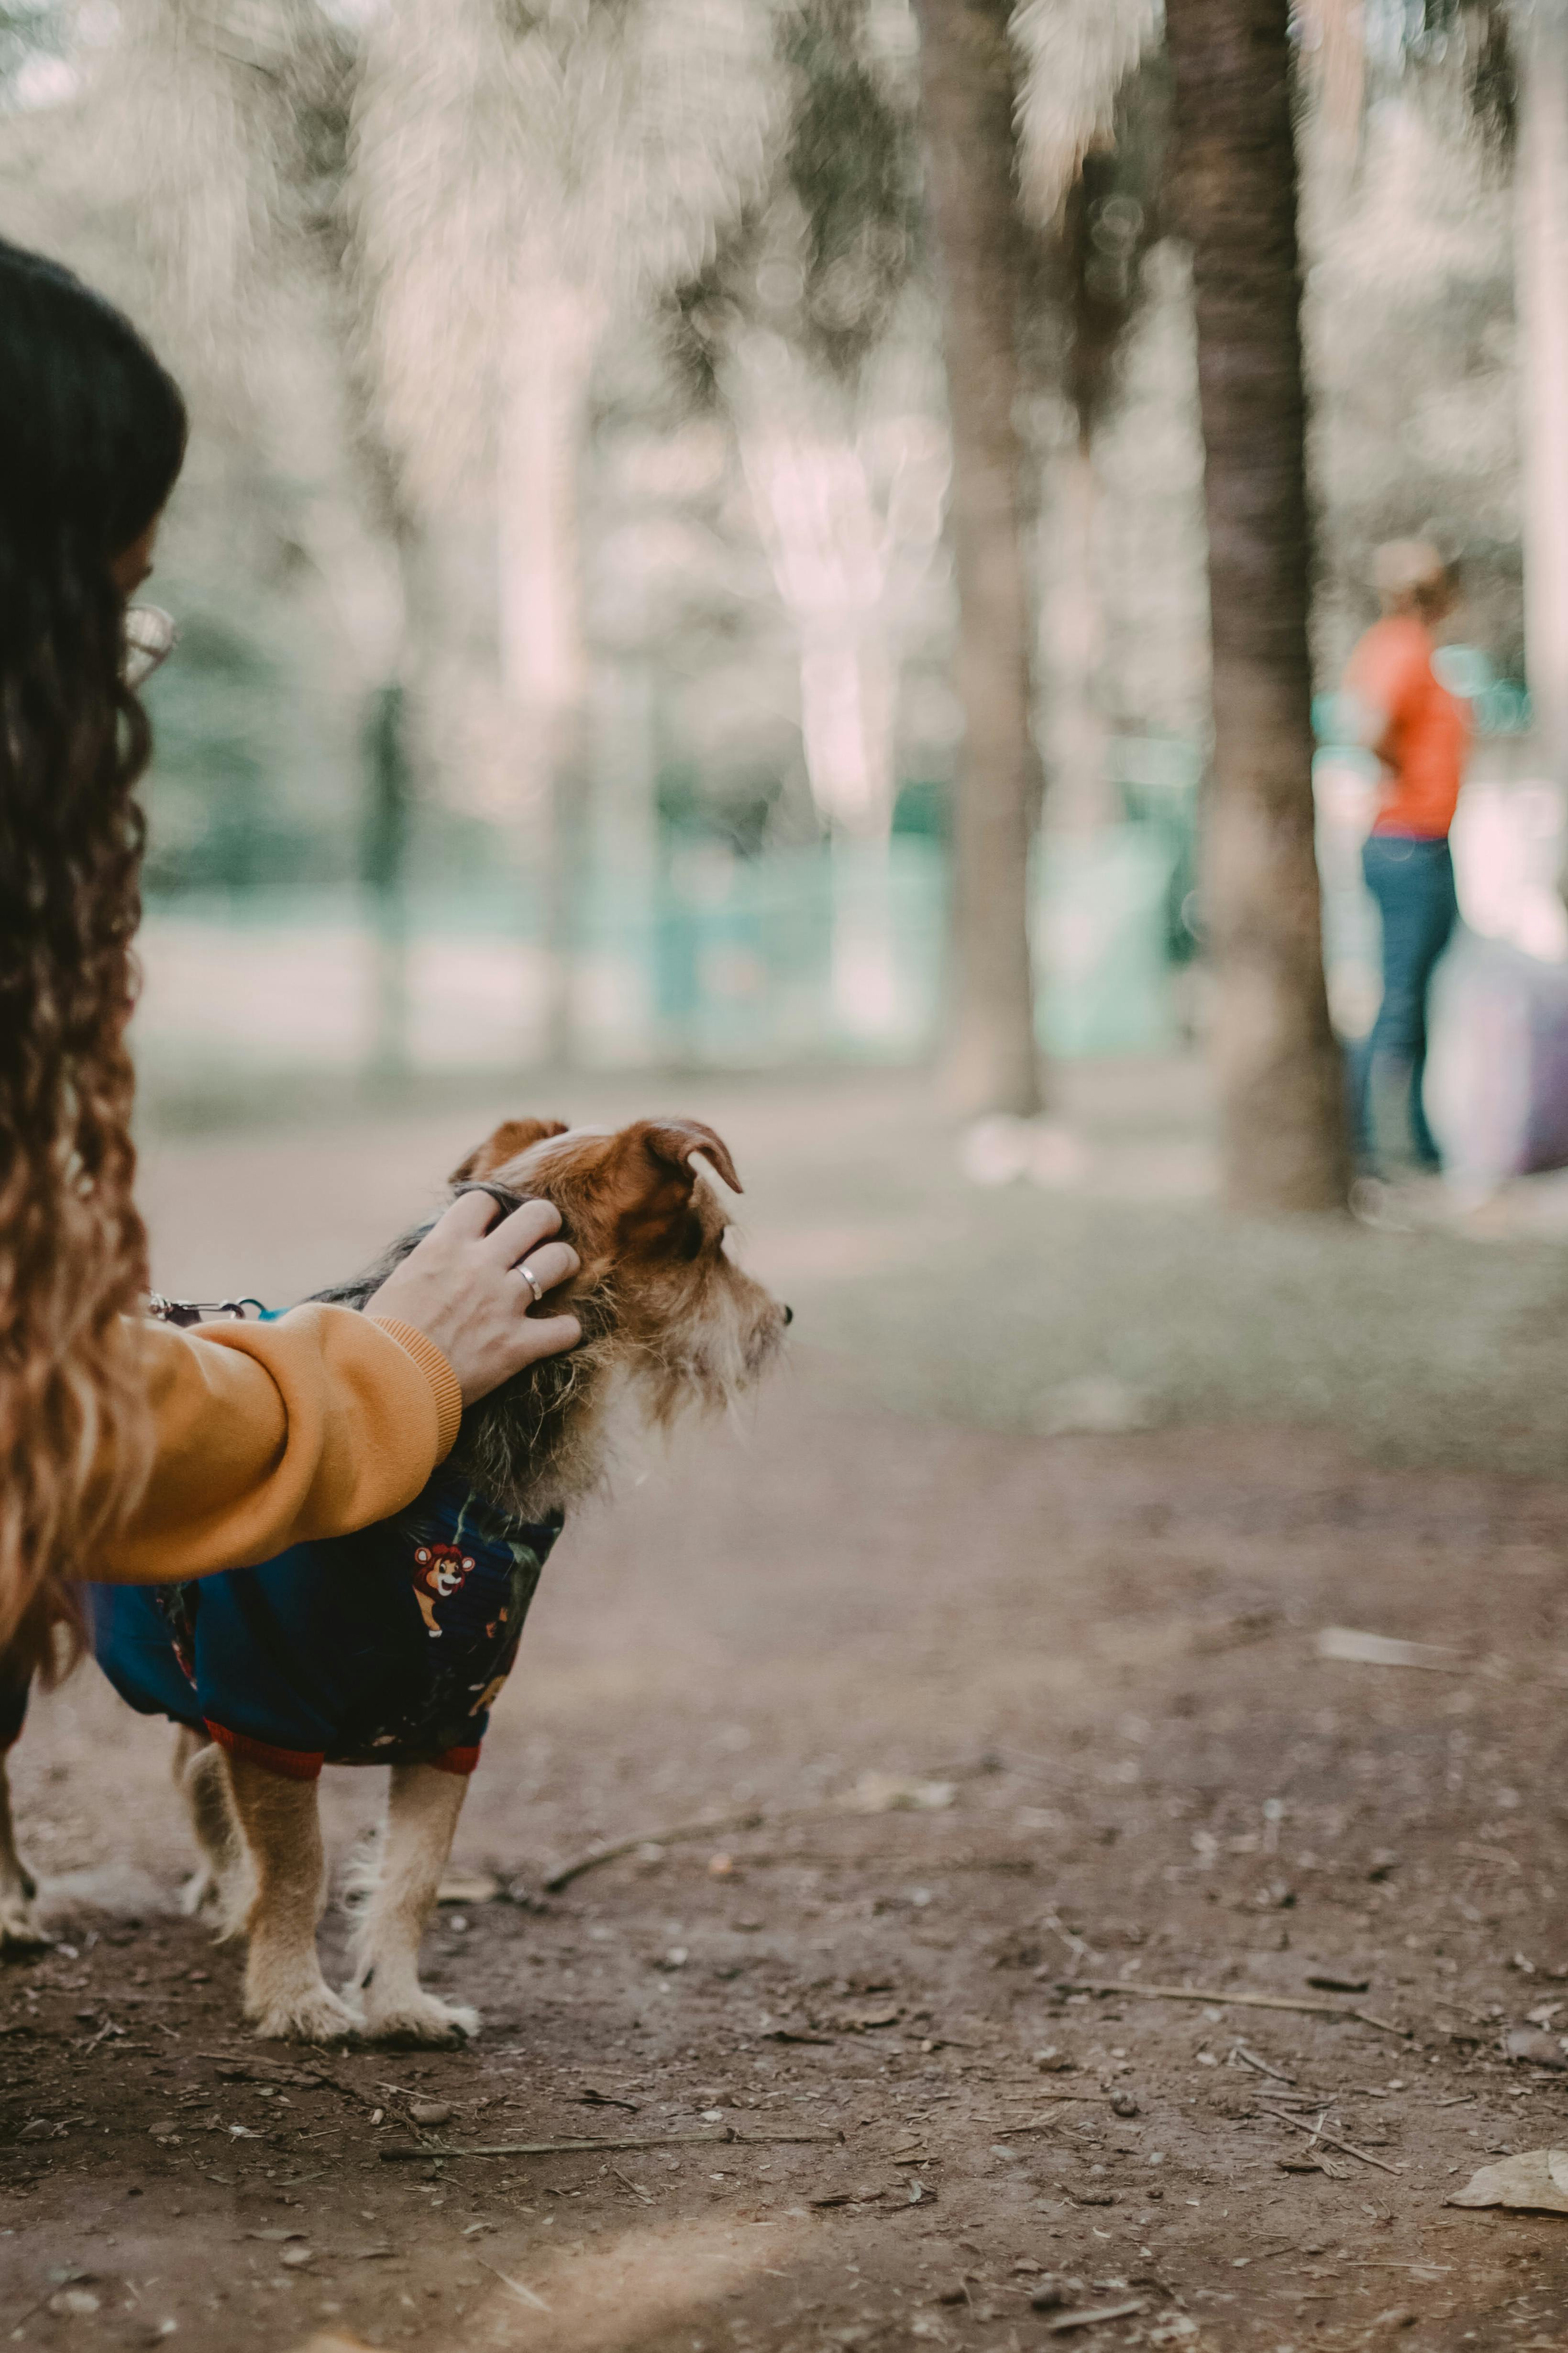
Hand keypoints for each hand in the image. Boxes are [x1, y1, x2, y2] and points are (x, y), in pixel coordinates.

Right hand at [367, 1193, 580, 1405]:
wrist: (382, 1383)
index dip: (493, 1210)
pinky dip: (566, 1331)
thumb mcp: (401, 1280)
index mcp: (445, 1246)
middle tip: (543, 1237)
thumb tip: (446, 1255)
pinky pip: (566, 1329)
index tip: (493, 1226)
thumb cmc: (380, 1336)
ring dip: (563, 1264)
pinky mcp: (517, 1344)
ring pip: (560, 1260)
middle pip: (537, 1216)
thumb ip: (432, 1261)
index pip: (483, 1200)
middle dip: (547, 1222)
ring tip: (558, 1273)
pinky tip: (557, 1333)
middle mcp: (480, 1266)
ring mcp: (503, 1303)